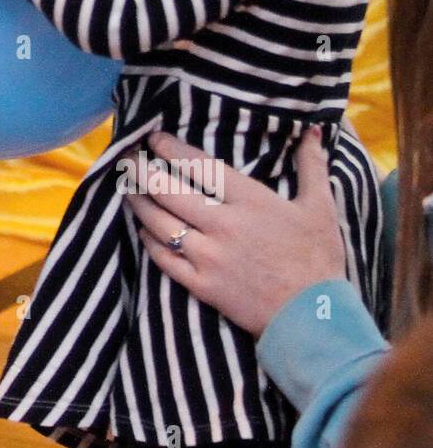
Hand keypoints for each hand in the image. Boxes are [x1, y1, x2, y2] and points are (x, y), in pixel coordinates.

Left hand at [122, 127, 347, 338]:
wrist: (315, 319)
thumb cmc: (318, 259)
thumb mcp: (320, 208)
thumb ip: (311, 165)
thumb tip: (313, 129)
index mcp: (250, 201)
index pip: (200, 166)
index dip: (170, 149)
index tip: (153, 138)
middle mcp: (224, 226)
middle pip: (168, 191)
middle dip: (141, 171)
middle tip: (126, 159)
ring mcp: (209, 257)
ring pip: (159, 223)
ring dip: (138, 203)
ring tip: (128, 189)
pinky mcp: (202, 286)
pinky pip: (164, 258)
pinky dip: (149, 240)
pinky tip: (142, 228)